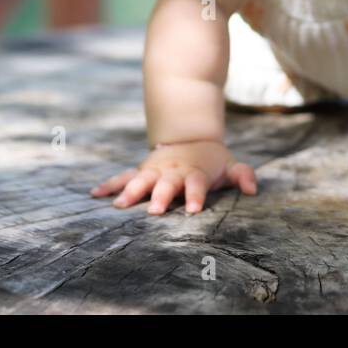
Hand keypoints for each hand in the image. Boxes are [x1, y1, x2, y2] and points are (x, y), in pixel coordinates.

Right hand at [90, 139, 256, 214]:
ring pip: (140, 180)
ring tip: (119, 205)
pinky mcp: (141, 170)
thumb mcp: (230, 165)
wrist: (190, 137)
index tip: (193, 211)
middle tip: (153, 211)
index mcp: (194, 172)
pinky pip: (123, 176)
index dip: (195, 197)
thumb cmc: (211, 161)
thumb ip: (242, 175)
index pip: (196, 185)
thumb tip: (252, 189)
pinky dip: (109, 184)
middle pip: (165, 184)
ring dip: (130, 191)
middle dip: (159, 196)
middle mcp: (172, 172)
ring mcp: (154, 170)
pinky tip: (94, 194)